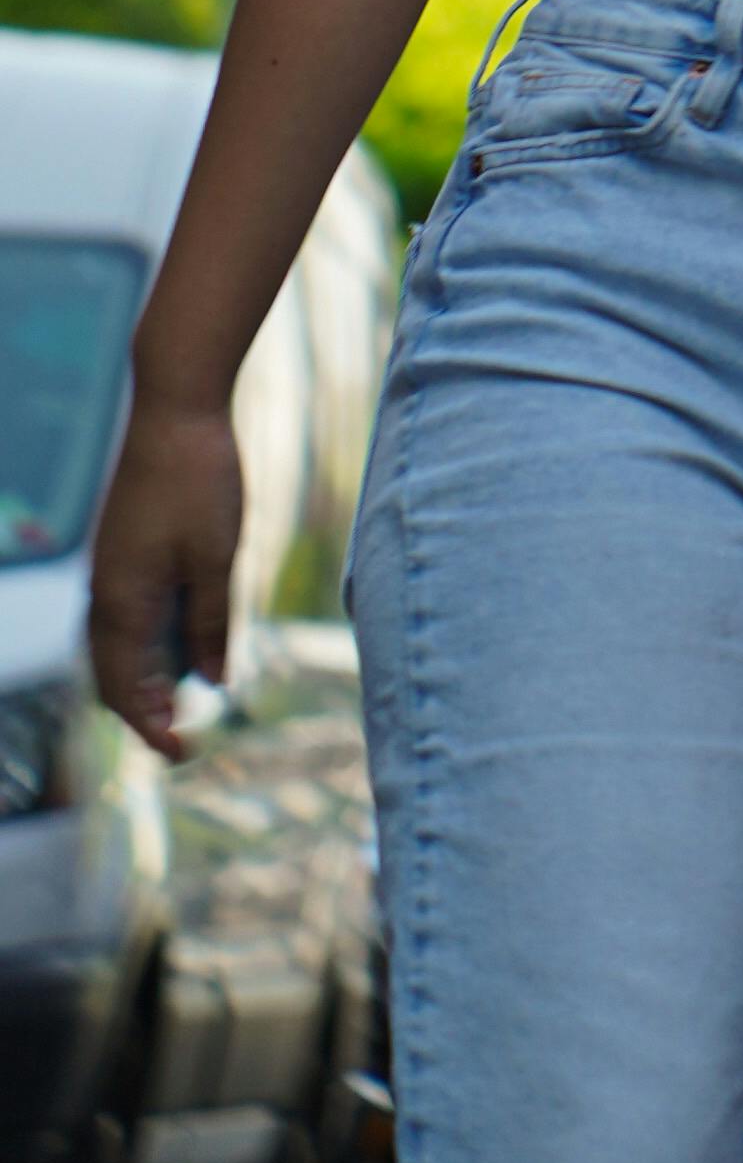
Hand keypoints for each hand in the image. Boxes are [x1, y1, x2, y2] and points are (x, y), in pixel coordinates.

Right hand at [88, 388, 240, 755]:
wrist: (176, 407)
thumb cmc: (199, 480)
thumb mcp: (217, 557)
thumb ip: (212, 622)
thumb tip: (213, 683)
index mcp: (122, 603)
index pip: (124, 690)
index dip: (150, 728)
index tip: (183, 754)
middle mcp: (105, 592)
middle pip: (113, 675)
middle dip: (143, 710)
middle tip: (185, 733)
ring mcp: (110, 569)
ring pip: (117, 645)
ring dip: (146, 675)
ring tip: (186, 694)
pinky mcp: (122, 549)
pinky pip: (126, 614)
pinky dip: (148, 640)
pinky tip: (183, 638)